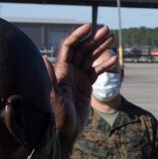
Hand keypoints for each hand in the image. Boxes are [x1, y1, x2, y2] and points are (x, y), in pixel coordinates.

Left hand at [49, 23, 117, 153]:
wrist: (66, 131)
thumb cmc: (57, 116)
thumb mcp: (53, 97)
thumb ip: (50, 77)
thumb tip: (43, 57)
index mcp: (61, 70)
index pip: (70, 47)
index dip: (79, 35)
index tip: (90, 27)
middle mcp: (69, 71)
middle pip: (82, 49)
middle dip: (94, 39)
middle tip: (107, 29)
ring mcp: (78, 78)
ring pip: (91, 58)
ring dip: (101, 48)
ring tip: (112, 38)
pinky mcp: (86, 86)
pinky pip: (96, 71)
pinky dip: (105, 65)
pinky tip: (114, 60)